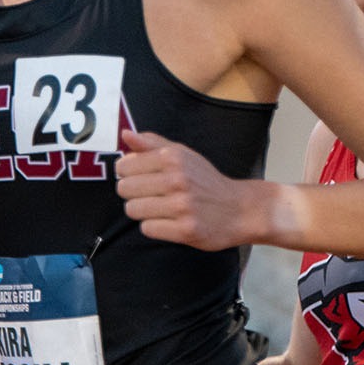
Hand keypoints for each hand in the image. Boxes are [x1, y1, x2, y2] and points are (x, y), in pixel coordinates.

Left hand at [116, 130, 269, 249]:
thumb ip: (151, 144)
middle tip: (151, 195)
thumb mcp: (182, 155)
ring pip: (133, 210)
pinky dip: (155, 226)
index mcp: (173, 158)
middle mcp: (177, 180)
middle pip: (124, 189)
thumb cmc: (206, 181)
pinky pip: (147, 229)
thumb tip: (125, 134)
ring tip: (160, 208)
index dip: (128, 174)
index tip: (140, 177)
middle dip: (133, 193)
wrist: (240, 209)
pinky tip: (170, 221)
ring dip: (142, 211)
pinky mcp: (186, 230)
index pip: (123, 166)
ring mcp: (182, 206)